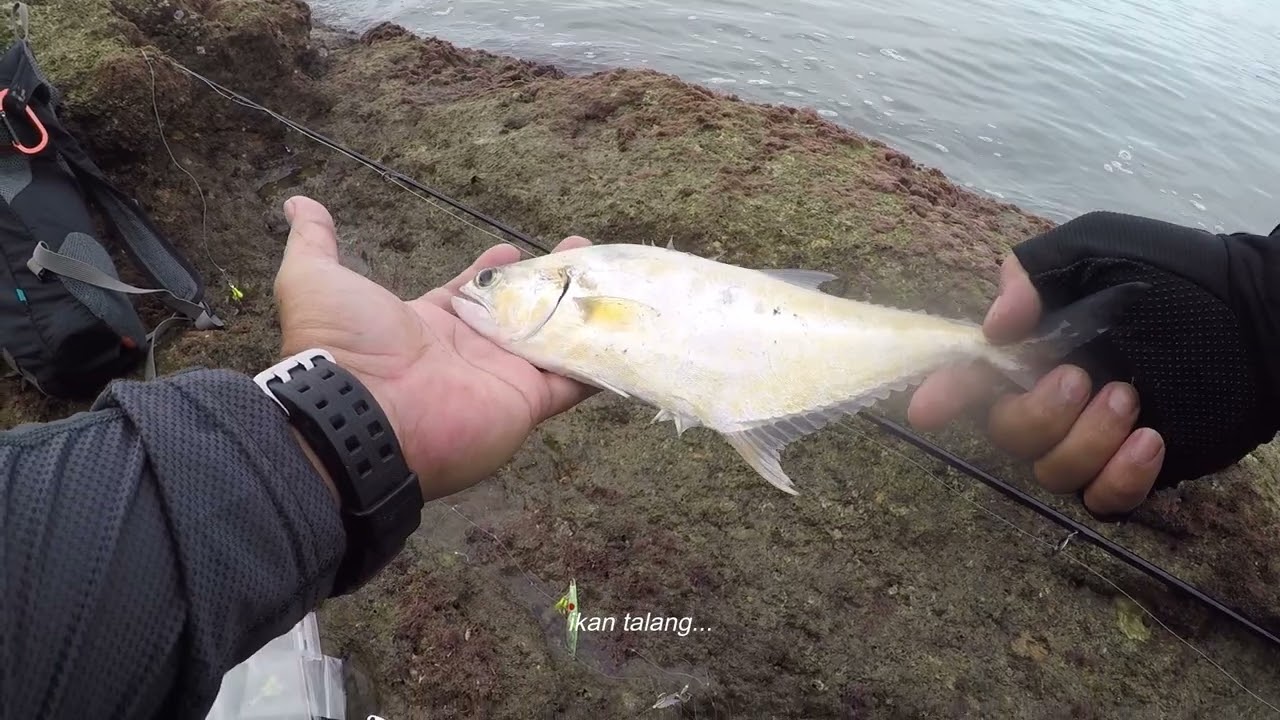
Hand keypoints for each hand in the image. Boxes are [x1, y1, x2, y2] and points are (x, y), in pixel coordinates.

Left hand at [272, 195, 596, 501]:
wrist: (360, 413)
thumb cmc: (342, 346)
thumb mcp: (317, 279)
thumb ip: (315, 242)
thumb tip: (298, 204)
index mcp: (428, 325)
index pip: (469, 293)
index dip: (492, 271)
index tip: (513, 248)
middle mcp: (469, 352)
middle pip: (519, 311)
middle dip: (548, 283)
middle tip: (580, 253)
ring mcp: (501, 378)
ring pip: (554, 338)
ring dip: (584, 310)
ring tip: (616, 275)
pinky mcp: (528, 401)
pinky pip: (575, 379)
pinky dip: (602, 359)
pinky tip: (629, 333)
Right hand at [907, 253, 1164, 517]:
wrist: (1257, 316)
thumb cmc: (1174, 277)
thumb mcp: (1096, 251)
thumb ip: (1034, 275)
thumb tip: (994, 328)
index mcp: (1033, 349)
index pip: (974, 376)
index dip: (945, 393)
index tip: (927, 408)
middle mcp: (1051, 397)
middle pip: (1007, 433)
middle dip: (1038, 414)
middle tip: (1085, 379)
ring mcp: (1089, 438)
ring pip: (1052, 471)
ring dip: (1086, 440)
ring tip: (1132, 399)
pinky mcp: (1131, 471)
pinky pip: (1101, 501)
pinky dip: (1120, 478)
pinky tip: (1152, 441)